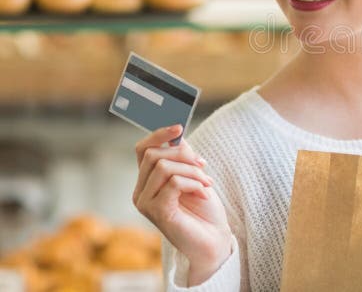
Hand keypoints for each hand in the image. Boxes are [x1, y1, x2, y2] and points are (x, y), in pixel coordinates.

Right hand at [133, 125, 232, 281]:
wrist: (213, 240)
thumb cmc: (204, 210)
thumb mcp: (194, 176)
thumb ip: (182, 158)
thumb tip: (177, 136)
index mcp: (147, 181)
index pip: (142, 150)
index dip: (158, 134)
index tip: (179, 127)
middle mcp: (140, 192)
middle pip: (153, 155)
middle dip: (184, 155)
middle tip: (203, 166)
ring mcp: (145, 203)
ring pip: (164, 167)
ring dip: (192, 171)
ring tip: (207, 183)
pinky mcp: (157, 212)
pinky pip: (174, 183)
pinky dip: (194, 184)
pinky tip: (204, 193)